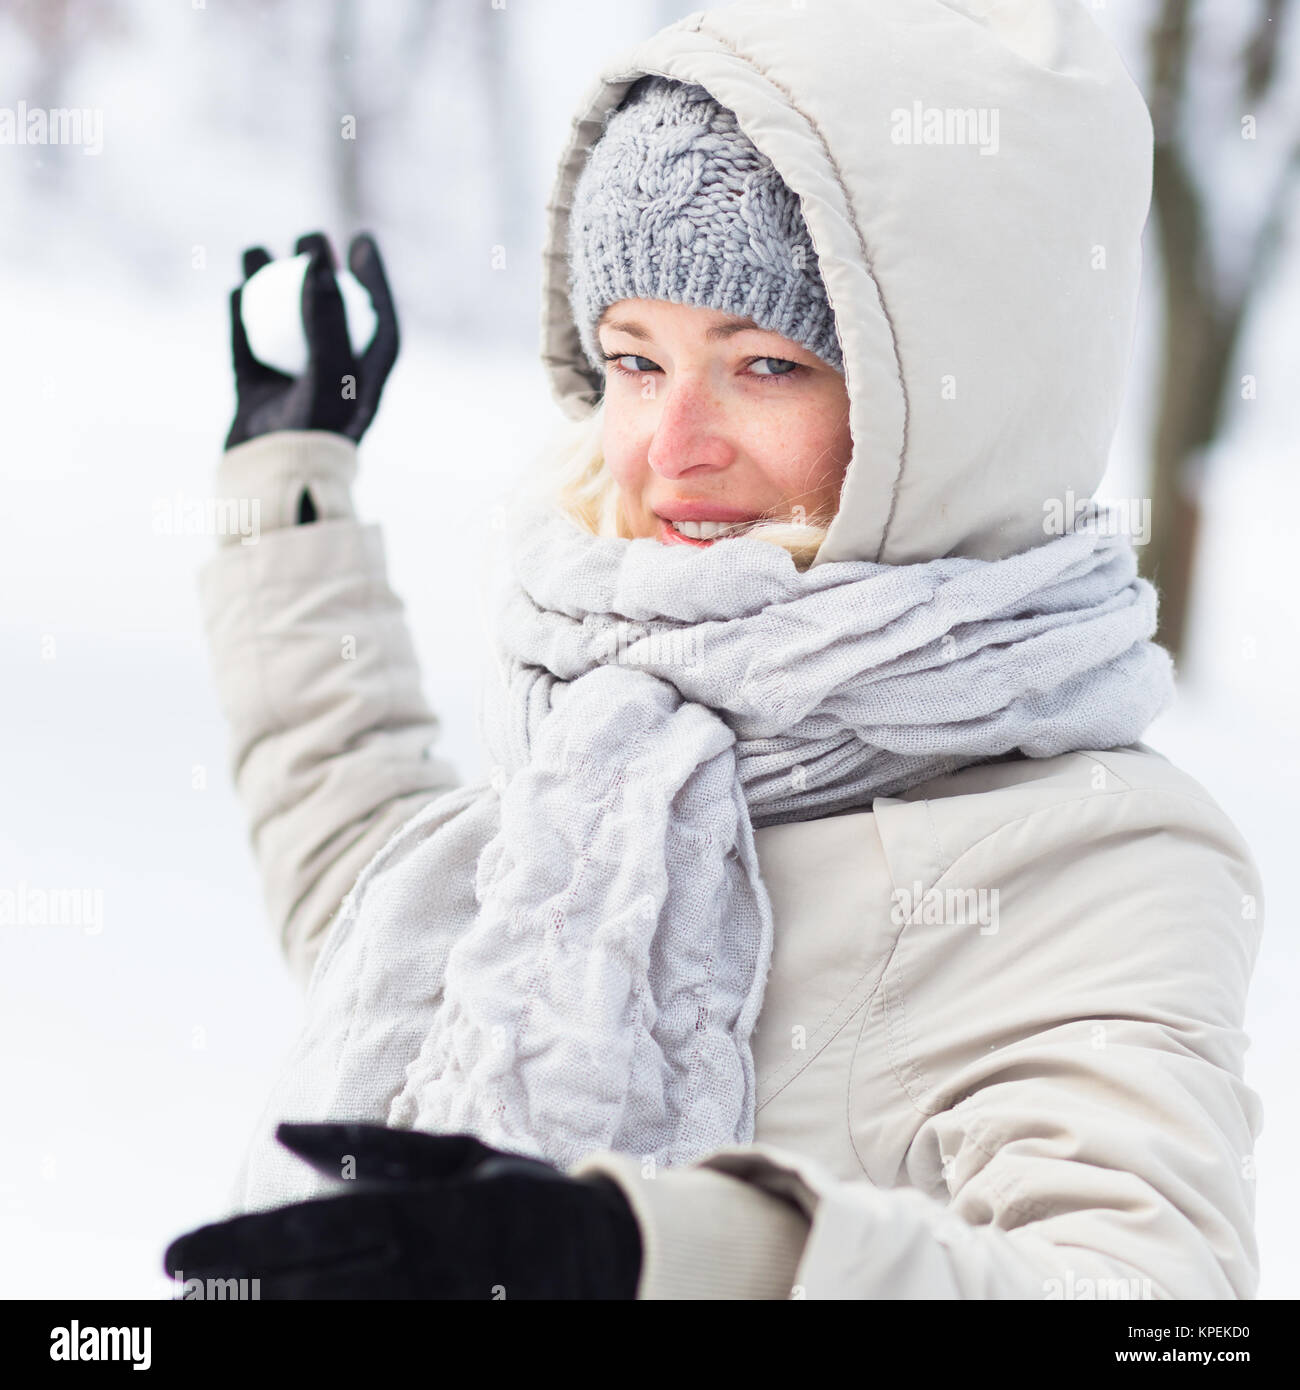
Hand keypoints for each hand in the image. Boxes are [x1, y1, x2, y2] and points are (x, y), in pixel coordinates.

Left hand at [163, 1122, 642, 1299]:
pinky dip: (332, 1329)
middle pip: (308, 1286)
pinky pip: (386, 1337)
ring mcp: (440, 1306)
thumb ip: (370, 1150)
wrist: (615, 1250)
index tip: (176, 1258)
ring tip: (215, 1313)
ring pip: (338, 1319)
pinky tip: (288, 1321)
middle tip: (178, 1295)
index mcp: (417, 1210)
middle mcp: (420, 1263)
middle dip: (237, 1292)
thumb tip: (287, 1134)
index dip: (238, 1246)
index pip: (308, 1229)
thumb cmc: (526, 1192)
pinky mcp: (460, 1328)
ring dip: (272, 1315)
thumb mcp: (456, 1153)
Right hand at [225, 231, 399, 449]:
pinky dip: (240, 321)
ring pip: (279, 327)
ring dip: (268, 288)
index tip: (362, 242)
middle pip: (327, 317)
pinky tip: (233, 291)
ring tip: (254, 250)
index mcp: (364, 381)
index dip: (374, 282)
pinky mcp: (256, 400)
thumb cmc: (315, 434)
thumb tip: (317, 258)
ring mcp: (291, 390)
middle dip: (318, 273)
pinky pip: (248, 351)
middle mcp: (331, 383)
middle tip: (307, 236)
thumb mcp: (330, 372)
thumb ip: (327, 316)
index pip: (377, 322)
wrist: (274, 488)